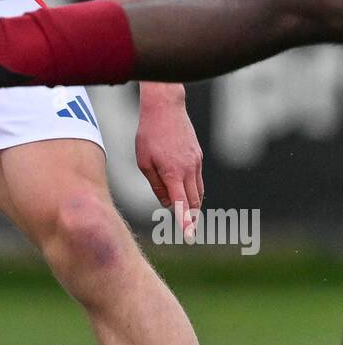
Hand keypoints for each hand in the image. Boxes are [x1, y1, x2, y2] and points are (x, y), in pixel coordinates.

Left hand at [135, 90, 203, 241]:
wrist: (166, 107)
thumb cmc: (149, 134)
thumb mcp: (144, 162)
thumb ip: (156, 184)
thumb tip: (167, 202)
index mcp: (172, 173)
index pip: (181, 204)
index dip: (186, 223)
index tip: (190, 237)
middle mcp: (188, 169)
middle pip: (193, 202)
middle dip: (190, 217)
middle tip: (186, 228)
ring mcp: (196, 162)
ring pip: (199, 192)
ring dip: (193, 205)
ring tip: (186, 213)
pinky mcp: (199, 156)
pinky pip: (198, 179)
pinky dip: (193, 190)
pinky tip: (185, 191)